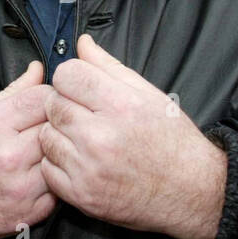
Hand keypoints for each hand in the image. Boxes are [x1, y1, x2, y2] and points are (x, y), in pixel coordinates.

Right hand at [0, 60, 58, 238]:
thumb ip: (13, 92)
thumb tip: (38, 69)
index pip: (43, 98)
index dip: (51, 97)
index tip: (49, 102)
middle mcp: (9, 156)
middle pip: (57, 127)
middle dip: (57, 125)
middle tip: (50, 128)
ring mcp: (20, 188)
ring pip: (63, 159)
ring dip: (58, 154)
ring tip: (43, 153)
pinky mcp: (29, 213)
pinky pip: (59, 191)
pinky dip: (53, 183)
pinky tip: (38, 177)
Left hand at [39, 35, 227, 238]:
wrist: (191, 192)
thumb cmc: (173, 142)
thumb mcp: (149, 95)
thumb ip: (109, 67)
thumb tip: (82, 43)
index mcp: (121, 106)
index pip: (67, 74)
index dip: (72, 77)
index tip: (81, 87)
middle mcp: (101, 137)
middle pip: (53, 104)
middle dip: (65, 105)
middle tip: (86, 115)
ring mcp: (89, 168)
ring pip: (46, 136)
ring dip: (59, 134)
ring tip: (84, 139)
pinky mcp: (82, 195)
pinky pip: (48, 168)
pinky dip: (59, 164)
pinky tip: (81, 161)